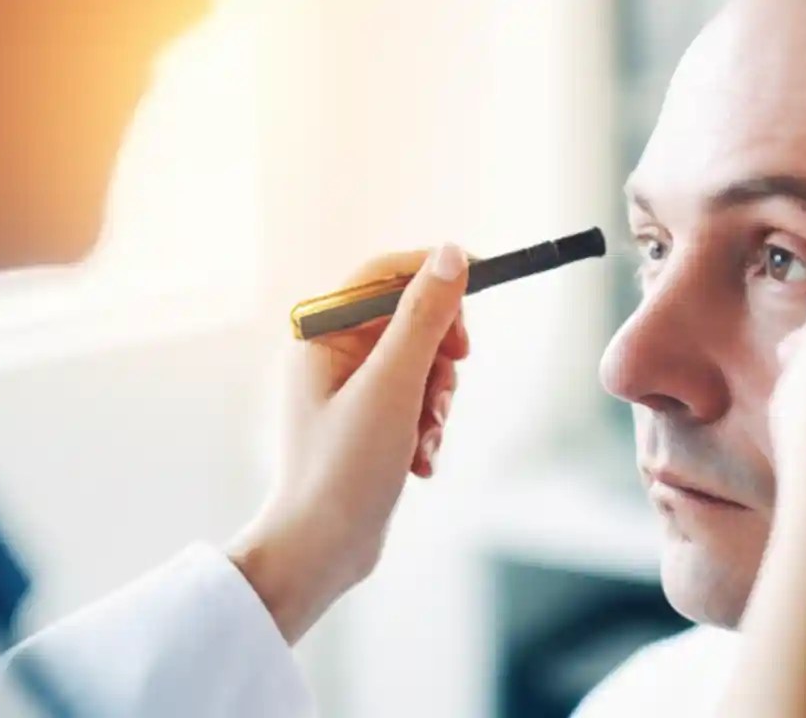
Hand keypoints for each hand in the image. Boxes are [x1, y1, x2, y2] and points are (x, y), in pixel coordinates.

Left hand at [229, 245, 469, 641]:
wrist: (321, 551)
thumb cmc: (344, 469)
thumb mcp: (394, 386)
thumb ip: (423, 316)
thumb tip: (452, 253)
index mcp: (320, 334)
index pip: (386, 274)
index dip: (436, 275)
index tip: (485, 285)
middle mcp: (330, 354)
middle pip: (411, 321)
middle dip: (439, 359)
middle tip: (443, 392)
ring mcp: (349, 390)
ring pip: (421, 365)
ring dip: (436, 403)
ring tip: (423, 442)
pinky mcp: (367, 422)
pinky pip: (416, 402)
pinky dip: (426, 428)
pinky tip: (418, 463)